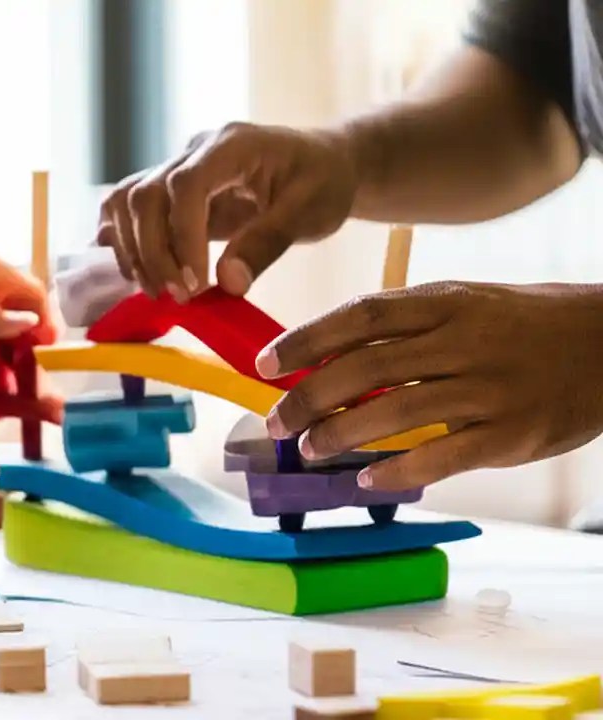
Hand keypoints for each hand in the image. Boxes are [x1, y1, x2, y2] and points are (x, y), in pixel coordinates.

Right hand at [96, 122, 357, 300]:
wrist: (320, 166)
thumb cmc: (322, 184)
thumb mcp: (310, 213)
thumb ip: (268, 243)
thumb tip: (227, 283)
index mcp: (232, 145)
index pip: (186, 184)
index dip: (183, 236)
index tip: (196, 283)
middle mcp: (194, 150)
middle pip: (145, 196)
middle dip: (154, 253)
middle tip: (178, 298)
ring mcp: (174, 167)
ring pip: (125, 202)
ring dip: (133, 252)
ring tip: (159, 292)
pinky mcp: (167, 190)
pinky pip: (124, 209)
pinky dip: (122, 242)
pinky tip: (137, 273)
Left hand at [256, 282, 602, 490]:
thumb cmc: (521, 326)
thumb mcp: (466, 304)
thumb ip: (405, 328)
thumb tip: (327, 359)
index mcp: (445, 303)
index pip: (360, 316)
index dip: (306, 340)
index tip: (265, 363)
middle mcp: (463, 341)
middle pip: (366, 369)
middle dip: (309, 397)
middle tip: (276, 422)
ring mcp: (488, 389)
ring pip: (396, 413)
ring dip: (342, 436)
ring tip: (310, 451)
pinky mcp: (511, 434)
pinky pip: (443, 457)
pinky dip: (398, 472)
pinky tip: (366, 481)